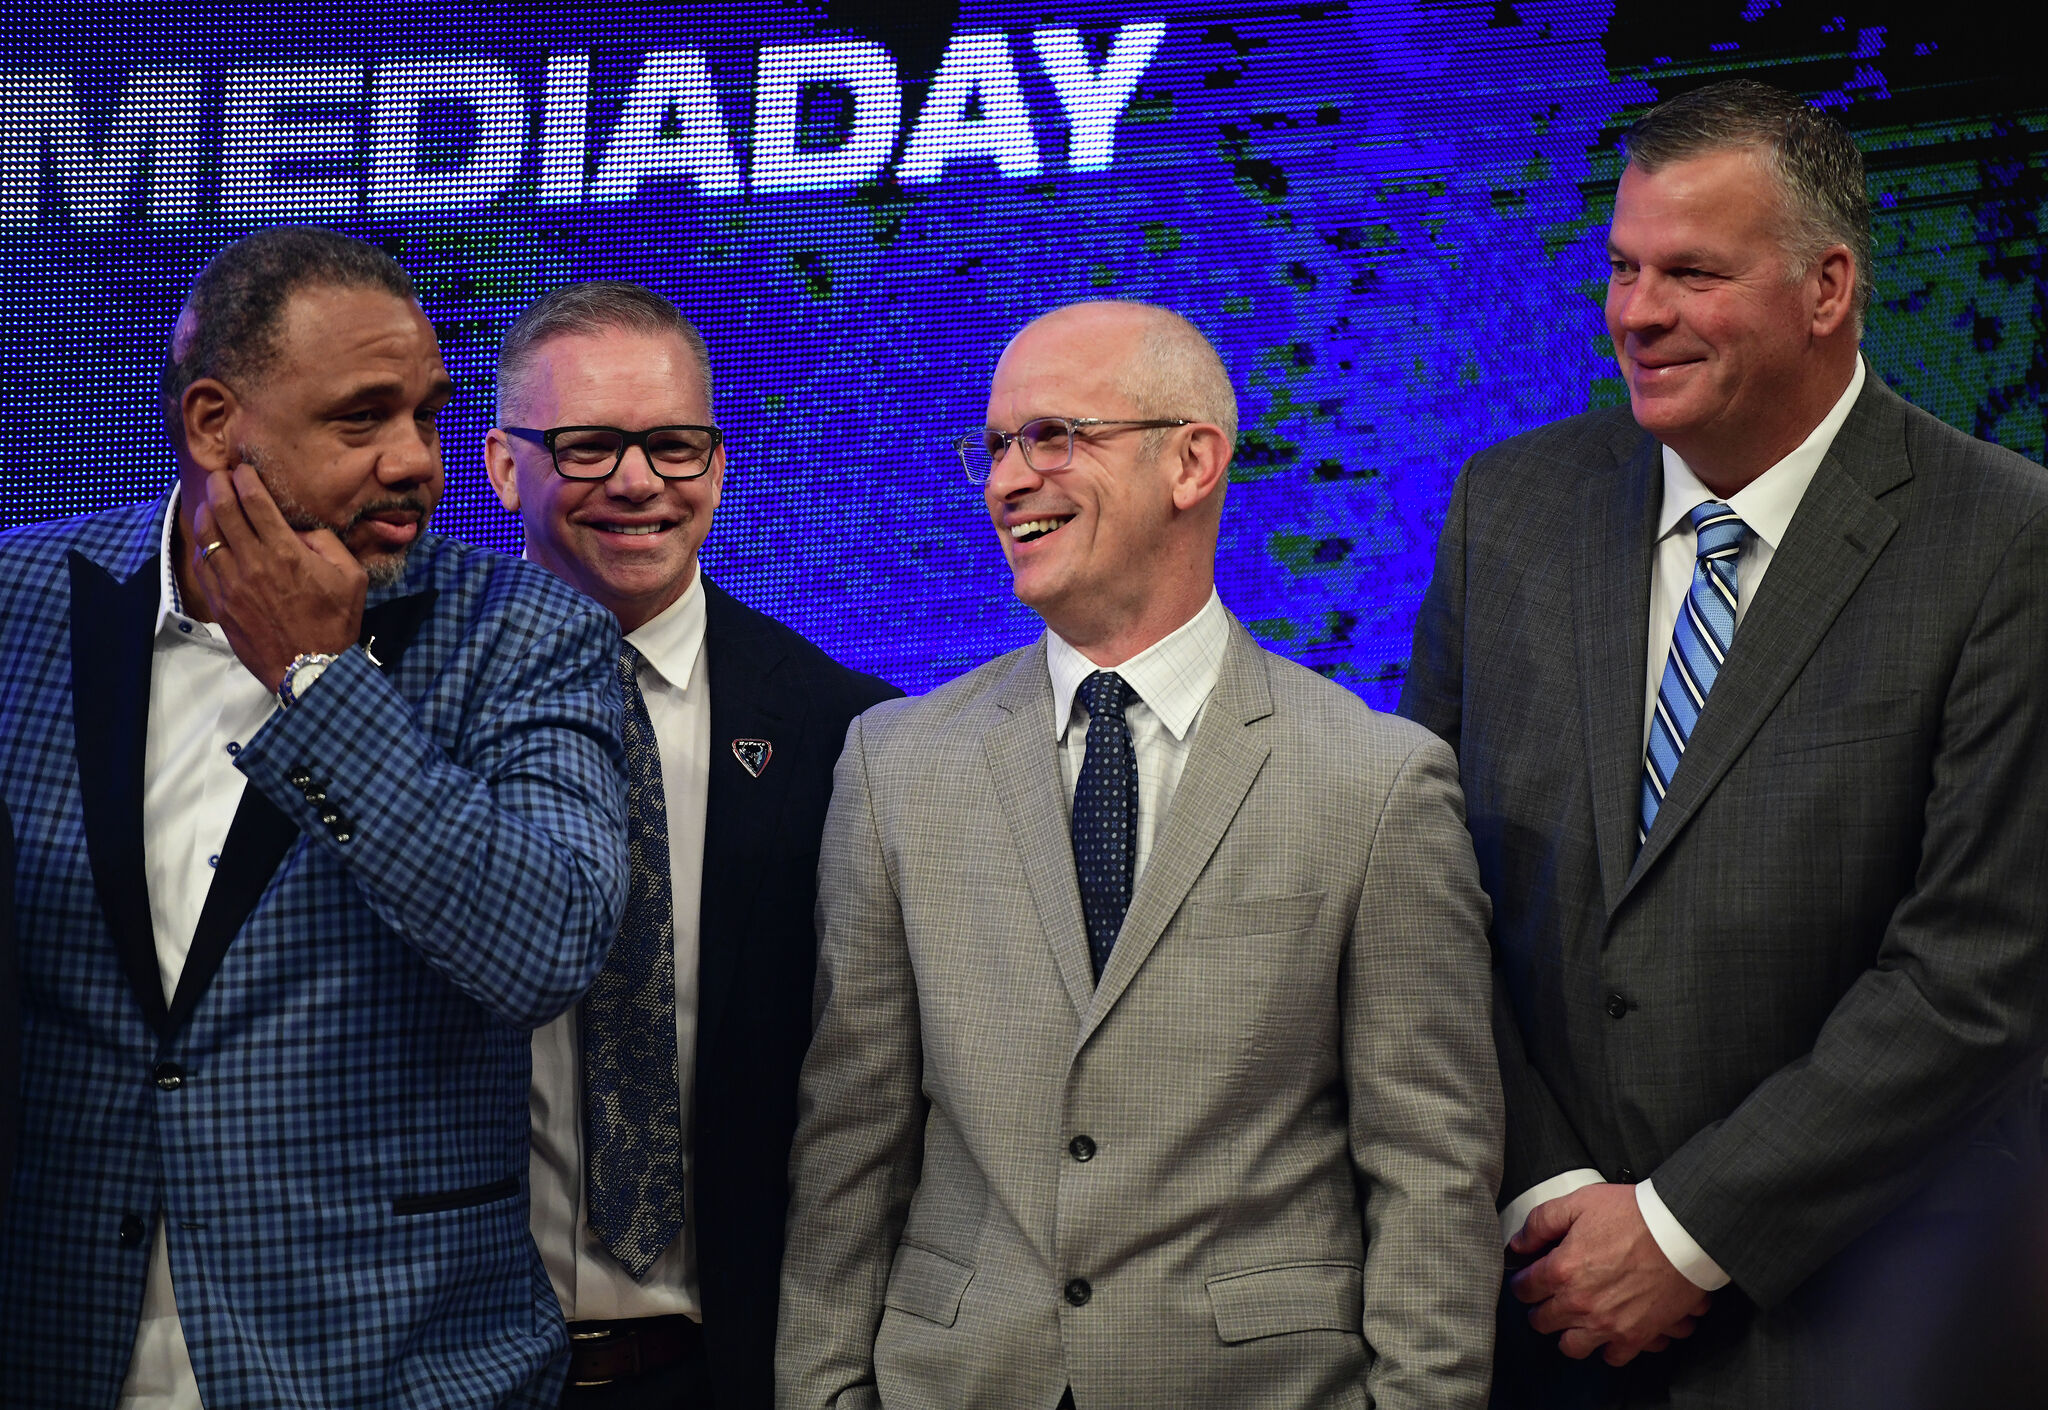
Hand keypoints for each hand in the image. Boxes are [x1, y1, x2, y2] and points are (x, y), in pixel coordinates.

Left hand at [191, 464, 364, 690]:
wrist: (310, 669)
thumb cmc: (335, 622)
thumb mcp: (350, 577)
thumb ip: (326, 543)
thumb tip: (300, 530)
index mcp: (285, 552)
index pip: (254, 501)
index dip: (245, 478)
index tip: (243, 469)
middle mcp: (253, 563)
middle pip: (224, 510)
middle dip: (219, 484)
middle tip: (220, 474)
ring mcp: (232, 583)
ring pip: (207, 534)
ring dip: (206, 510)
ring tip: (211, 500)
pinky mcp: (221, 603)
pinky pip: (203, 564)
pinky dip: (203, 544)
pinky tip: (209, 537)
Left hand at [1507, 1183, 1712, 1365]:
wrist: (1682, 1231)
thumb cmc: (1633, 1214)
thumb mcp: (1577, 1203)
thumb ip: (1540, 1223)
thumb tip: (1519, 1244)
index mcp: (1562, 1270)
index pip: (1524, 1289)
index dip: (1522, 1282)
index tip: (1527, 1280)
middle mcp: (1581, 1304)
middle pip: (1542, 1322)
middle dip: (1540, 1309)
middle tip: (1548, 1298)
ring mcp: (1608, 1324)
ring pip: (1572, 1347)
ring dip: (1570, 1334)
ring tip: (1576, 1319)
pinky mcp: (1637, 1336)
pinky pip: (1614, 1357)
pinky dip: (1610, 1347)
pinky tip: (1609, 1331)